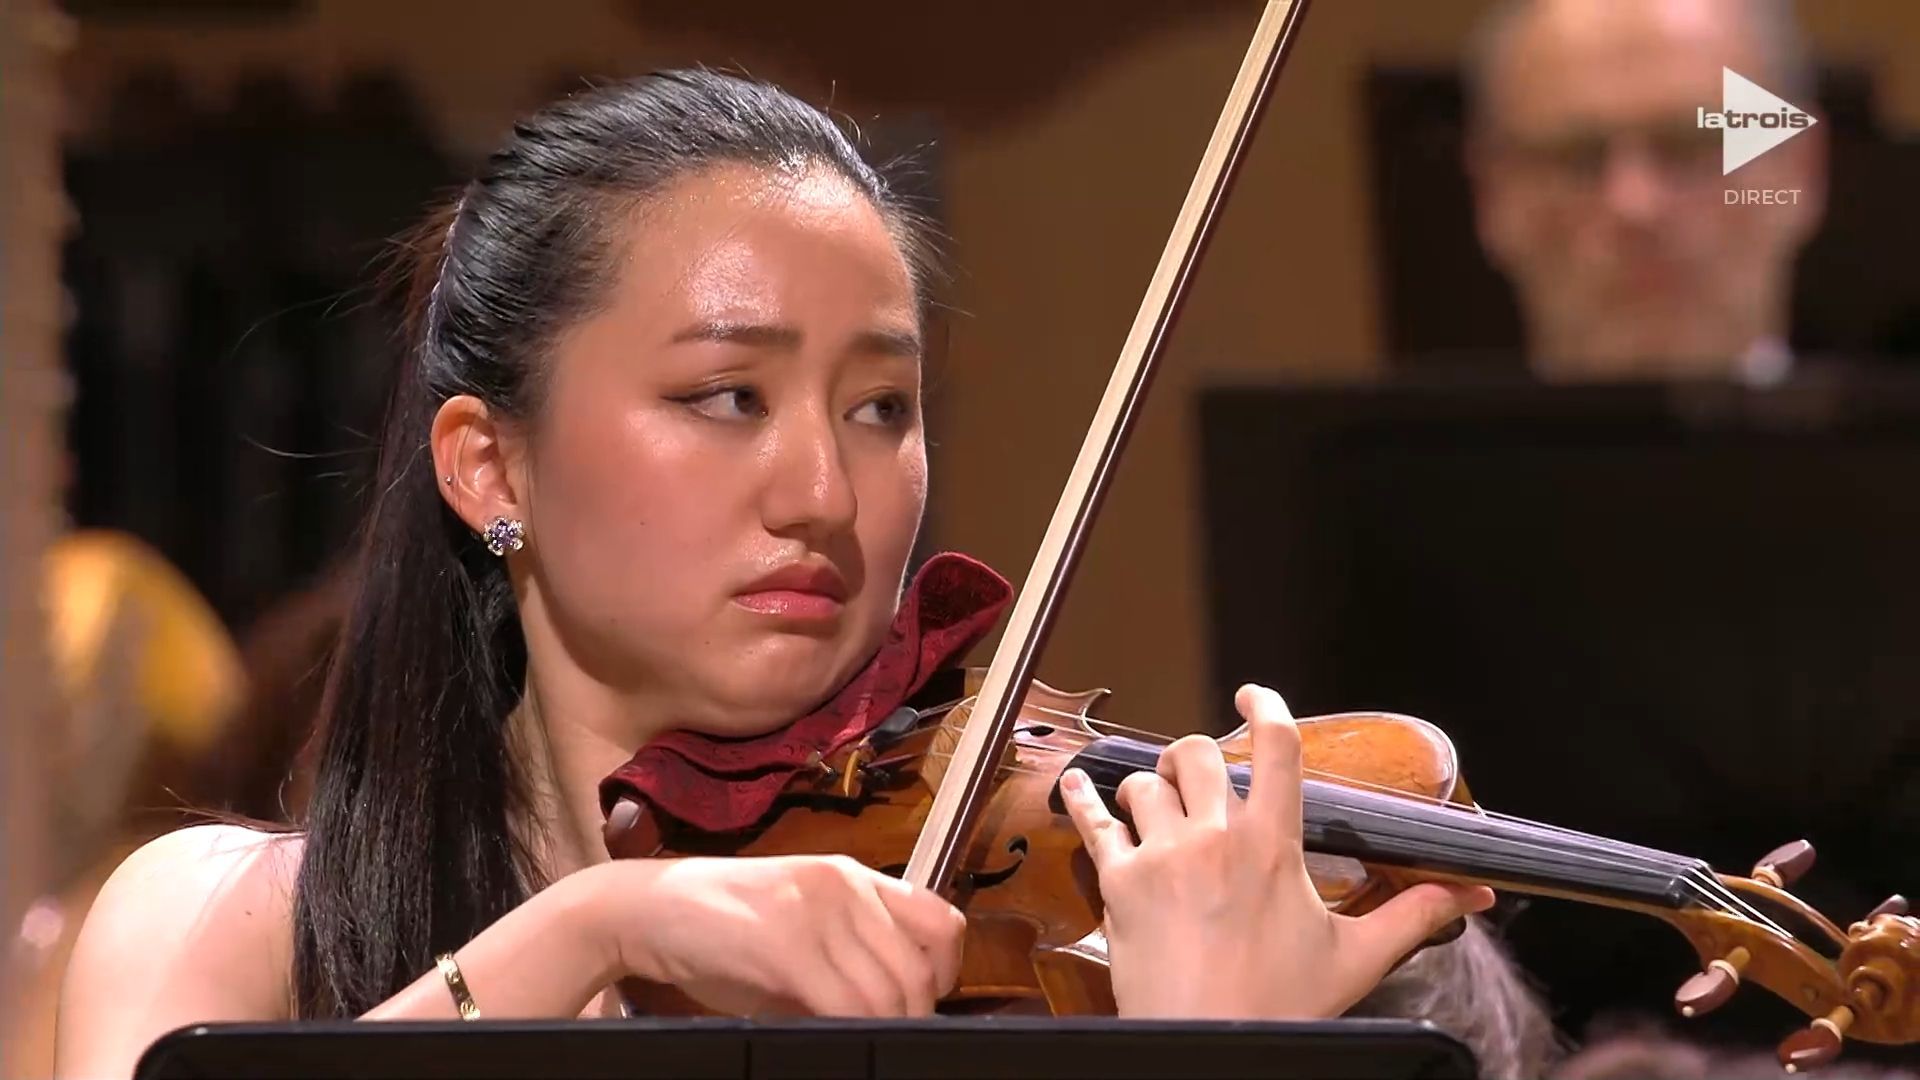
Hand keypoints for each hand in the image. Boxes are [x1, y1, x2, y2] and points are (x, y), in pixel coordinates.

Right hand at [593, 854, 966, 1016]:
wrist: (646, 908)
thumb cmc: (718, 926)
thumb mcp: (797, 928)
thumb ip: (846, 955)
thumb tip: (888, 1009)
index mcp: (852, 876)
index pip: (942, 921)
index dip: (946, 974)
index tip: (923, 1004)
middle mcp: (844, 885)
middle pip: (918, 969)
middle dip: (913, 1017)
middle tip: (890, 1038)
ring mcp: (815, 912)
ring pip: (888, 992)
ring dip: (884, 1030)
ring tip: (864, 1046)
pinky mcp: (786, 946)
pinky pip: (847, 1005)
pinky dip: (852, 1035)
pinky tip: (833, 1040)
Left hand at [1059, 683, 1494, 1019]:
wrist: (1207, 1045)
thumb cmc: (1276, 1008)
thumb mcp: (1355, 957)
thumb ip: (1412, 914)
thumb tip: (1467, 894)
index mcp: (1272, 847)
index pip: (1276, 749)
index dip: (1267, 709)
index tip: (1254, 697)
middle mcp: (1213, 839)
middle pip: (1198, 755)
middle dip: (1198, 755)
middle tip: (1200, 772)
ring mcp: (1162, 857)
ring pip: (1146, 783)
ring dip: (1152, 785)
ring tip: (1157, 800)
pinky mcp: (1120, 883)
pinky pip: (1093, 823)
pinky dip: (1083, 797)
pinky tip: (1078, 783)